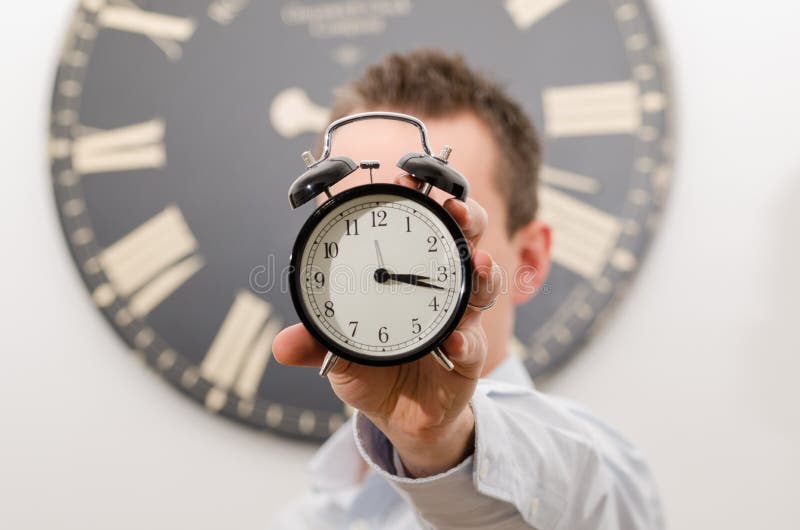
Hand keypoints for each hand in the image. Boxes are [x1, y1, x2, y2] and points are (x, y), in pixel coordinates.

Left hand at [273, 174, 500, 476]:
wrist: (399, 416)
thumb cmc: (372, 368)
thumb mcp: (339, 349)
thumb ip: (315, 342)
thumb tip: (282, 345)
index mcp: (409, 274)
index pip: (418, 226)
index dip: (417, 199)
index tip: (406, 177)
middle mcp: (439, 288)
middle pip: (463, 241)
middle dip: (465, 218)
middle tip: (453, 207)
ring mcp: (459, 321)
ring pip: (481, 286)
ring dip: (482, 271)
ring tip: (477, 262)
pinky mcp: (468, 358)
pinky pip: (471, 345)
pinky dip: (465, 340)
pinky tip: (455, 339)